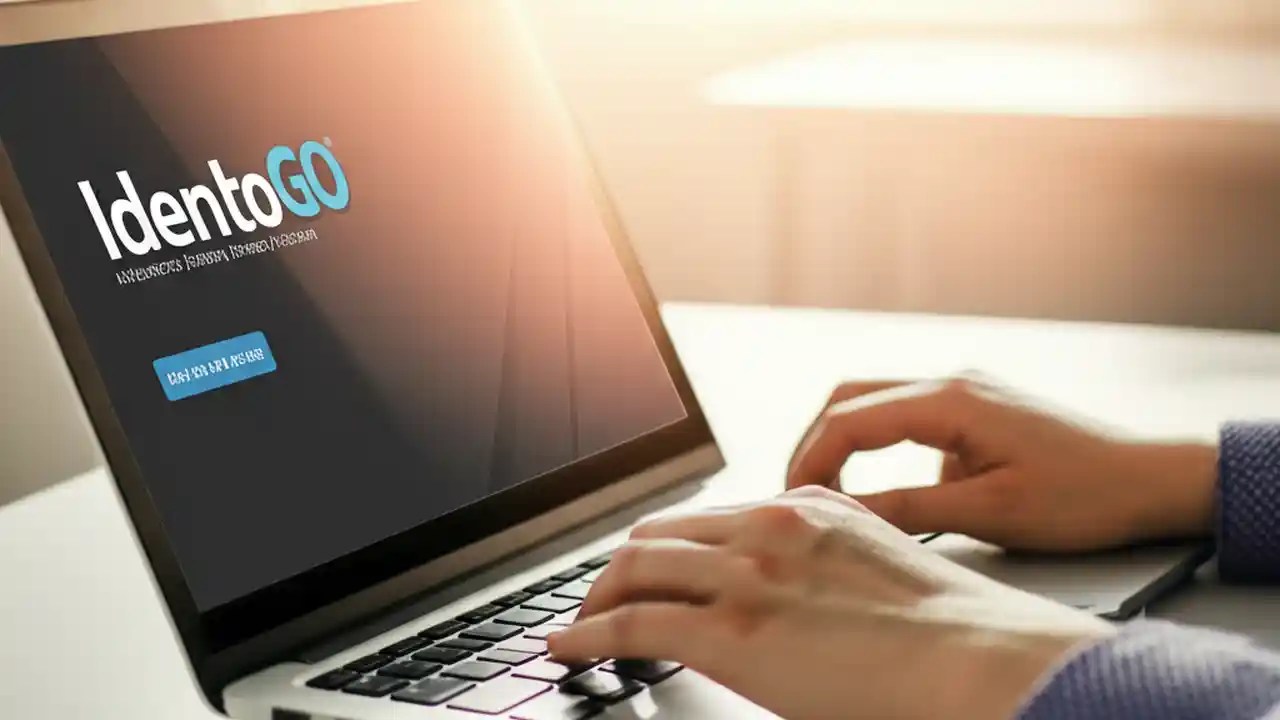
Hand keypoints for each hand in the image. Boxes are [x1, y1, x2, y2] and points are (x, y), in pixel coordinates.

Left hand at [548, 487, 1113, 719]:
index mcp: (806, 509)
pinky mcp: (731, 630)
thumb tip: (803, 601)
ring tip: (582, 620)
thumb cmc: (953, 631)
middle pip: (660, 535)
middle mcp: (767, 528)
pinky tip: (571, 645)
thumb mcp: (881, 568)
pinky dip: (589, 632)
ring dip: (598, 597)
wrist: (980, 661)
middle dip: (624, 566)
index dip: (666, 543)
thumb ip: (828, 567)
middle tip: (605, 590)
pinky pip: (632, 623)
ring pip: (636, 570)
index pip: (708, 517)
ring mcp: (746, 575)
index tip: (650, 561)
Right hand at [787, 377, 1217, 550]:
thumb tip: (842, 512)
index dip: (811, 462)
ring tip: (825, 492)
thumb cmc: (1081, 496)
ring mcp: (962, 389)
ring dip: (841, 442)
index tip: (796, 505)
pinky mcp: (973, 406)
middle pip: (849, 398)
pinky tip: (876, 486)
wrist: (1149, 479)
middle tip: (798, 496)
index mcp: (950, 399)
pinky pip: (903, 414)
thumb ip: (907, 509)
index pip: (849, 420)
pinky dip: (873, 444)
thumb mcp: (989, 512)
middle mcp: (950, 380)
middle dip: (814, 445)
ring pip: (873, 401)